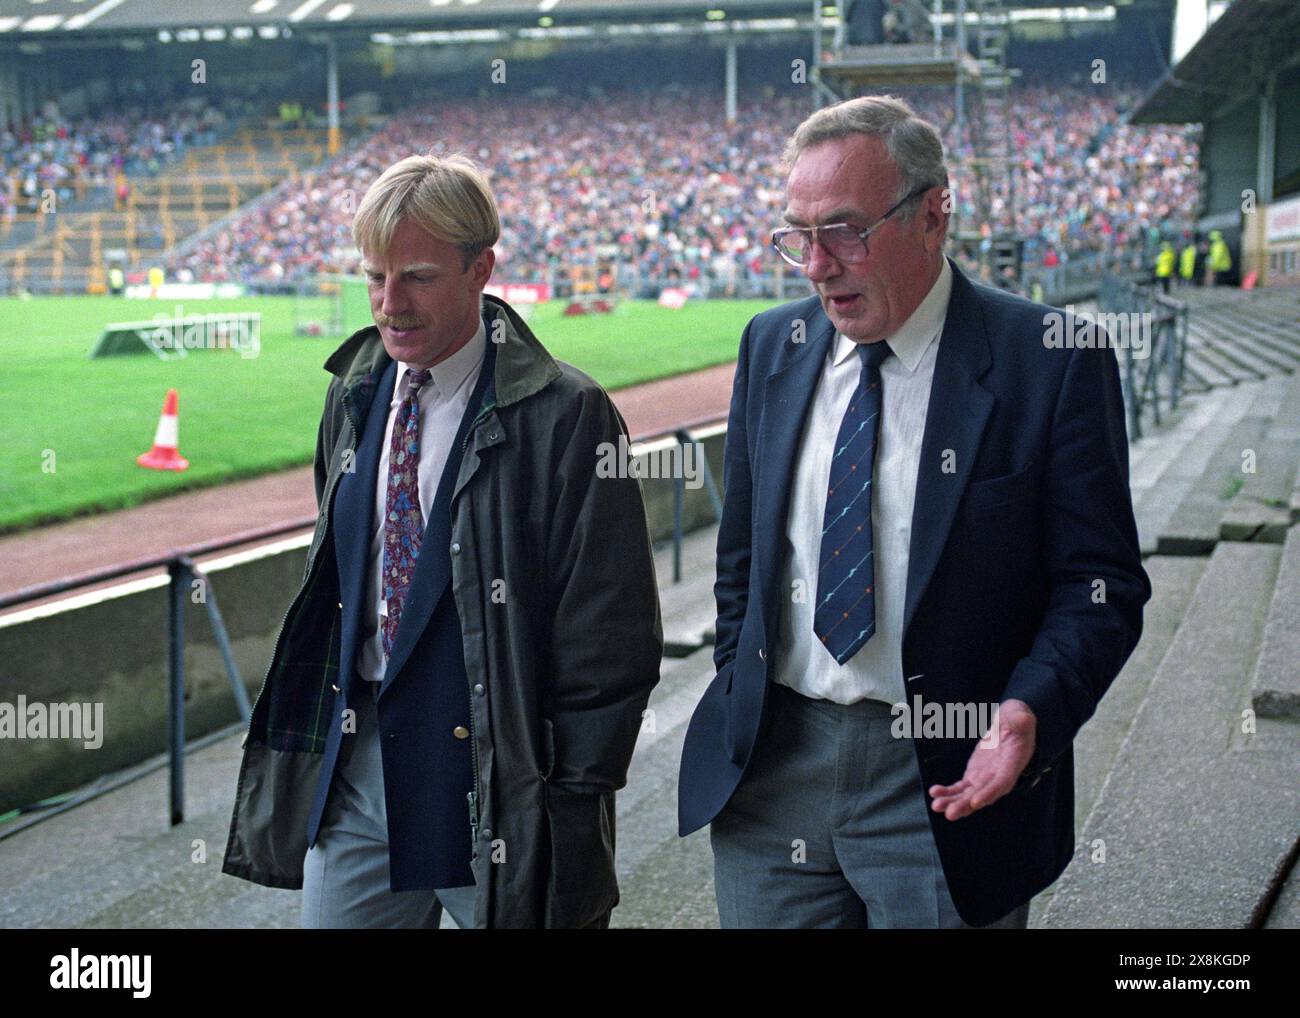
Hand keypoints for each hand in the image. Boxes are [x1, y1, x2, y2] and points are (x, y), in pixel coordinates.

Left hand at [928, 699, 1036, 820]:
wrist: (1010, 728)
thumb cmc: (1018, 722)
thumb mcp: (1022, 718)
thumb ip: (1021, 720)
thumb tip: (1022, 719)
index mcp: (1012, 765)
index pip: (1001, 783)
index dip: (989, 793)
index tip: (975, 802)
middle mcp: (998, 777)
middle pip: (981, 795)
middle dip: (965, 805)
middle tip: (950, 813)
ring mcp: (985, 779)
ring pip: (968, 795)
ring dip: (952, 801)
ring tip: (936, 806)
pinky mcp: (974, 776)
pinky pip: (960, 787)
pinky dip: (948, 791)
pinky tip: (934, 792)